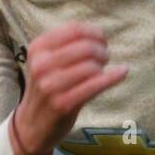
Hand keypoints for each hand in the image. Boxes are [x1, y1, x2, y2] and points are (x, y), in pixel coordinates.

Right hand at [10, 21, 126, 154]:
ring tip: (101, 71)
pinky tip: (122, 72)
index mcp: (38, 48)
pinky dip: (114, 77)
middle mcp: (41, 65)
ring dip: (104, 66)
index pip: (75, 29)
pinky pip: (96, 85)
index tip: (102, 40)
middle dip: (102, 50)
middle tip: (104, 58)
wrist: (31, 124)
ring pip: (92, 66)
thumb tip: (99, 34)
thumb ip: (67, 44)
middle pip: (86, 47)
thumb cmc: (47, 88)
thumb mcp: (46, 61)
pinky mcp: (64, 104)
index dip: (95, 32)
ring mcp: (51, 85)